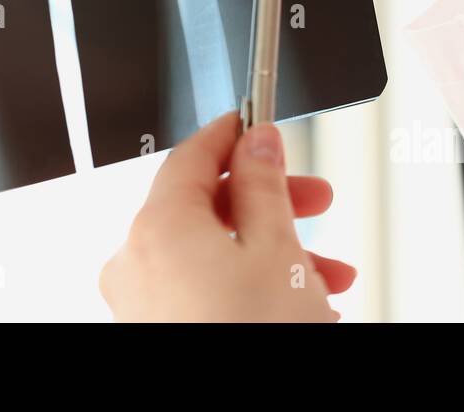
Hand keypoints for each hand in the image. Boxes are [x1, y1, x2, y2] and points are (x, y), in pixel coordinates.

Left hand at [99, 112, 355, 321]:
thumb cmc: (251, 337)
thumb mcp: (276, 249)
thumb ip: (264, 184)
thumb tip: (257, 144)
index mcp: (157, 225)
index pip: (191, 155)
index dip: (232, 135)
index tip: (259, 126)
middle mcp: (135, 261)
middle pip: (203, 205)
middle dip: (269, 202)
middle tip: (315, 200)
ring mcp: (140, 303)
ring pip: (210, 252)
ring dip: (271, 251)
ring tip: (327, 272)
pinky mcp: (154, 332)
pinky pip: (201, 289)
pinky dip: (245, 284)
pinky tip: (296, 301)